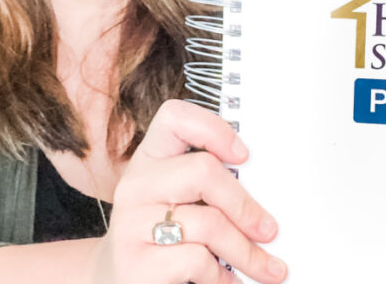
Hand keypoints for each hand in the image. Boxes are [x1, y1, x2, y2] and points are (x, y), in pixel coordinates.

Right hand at [90, 100, 286, 283]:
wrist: (117, 282)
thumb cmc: (160, 237)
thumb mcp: (177, 202)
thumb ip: (208, 188)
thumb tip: (266, 195)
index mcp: (150, 159)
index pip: (175, 117)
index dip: (214, 129)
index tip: (243, 156)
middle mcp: (136, 184)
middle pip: (203, 171)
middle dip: (245, 205)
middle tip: (269, 231)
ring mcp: (132, 223)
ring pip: (208, 223)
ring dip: (246, 251)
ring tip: (265, 268)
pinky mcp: (135, 263)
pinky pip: (196, 260)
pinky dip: (222, 276)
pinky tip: (229, 281)